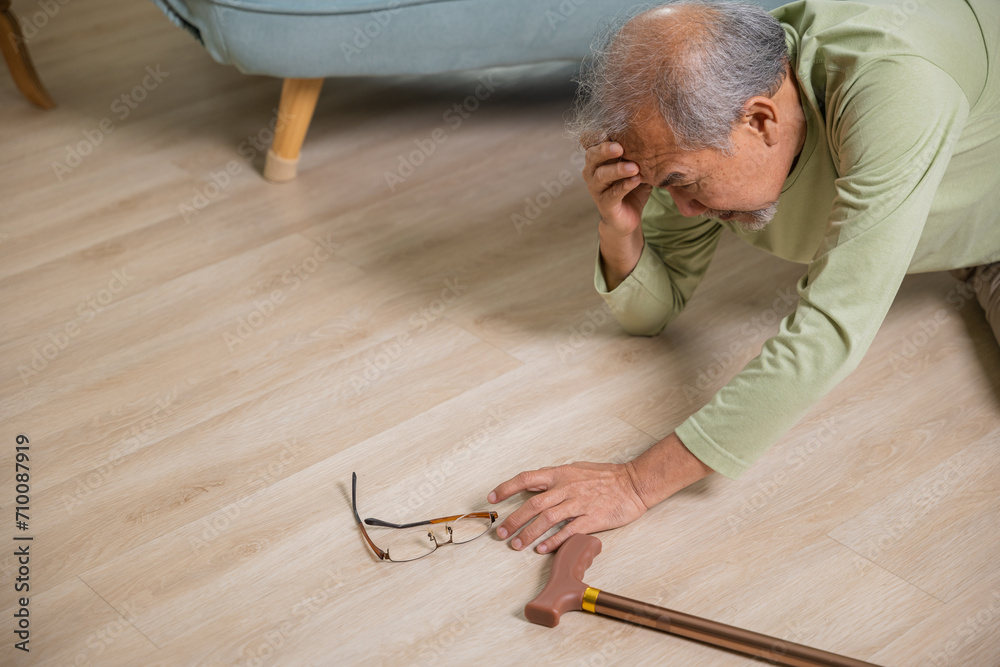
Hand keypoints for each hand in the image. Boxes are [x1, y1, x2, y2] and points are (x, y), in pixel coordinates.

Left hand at [487, 461, 647, 553]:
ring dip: (529, 533)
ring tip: (516, 545)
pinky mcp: (592, 519)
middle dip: (514, 520)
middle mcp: (566, 488)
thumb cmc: (605, 476)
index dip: (506, 488)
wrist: (633, 483)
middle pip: (533, 505)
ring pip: (547, 520)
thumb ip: (554, 478)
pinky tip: (542, 550)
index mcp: (560, 474)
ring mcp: (579, 503)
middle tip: (500, 532)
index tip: (492, 499)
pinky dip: (554, 542)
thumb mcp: (575, 469)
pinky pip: (569, 532)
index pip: (526, 479)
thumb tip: (533, 485)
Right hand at [583, 141, 652, 237]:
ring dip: (617, 170)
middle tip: (620, 147)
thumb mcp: (635, 167)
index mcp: (597, 159)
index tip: (612, 129)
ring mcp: (596, 189)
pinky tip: (636, 180)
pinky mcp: (604, 204)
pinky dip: (624, 186)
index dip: (599, 136)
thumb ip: (638, 153)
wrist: (627, 218)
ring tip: (634, 167)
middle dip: (605, 150)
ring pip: (601, 176)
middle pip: (592, 156)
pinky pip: (612, 194)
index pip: (593, 143)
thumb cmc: (630, 187)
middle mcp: (591, 172)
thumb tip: (656, 134)